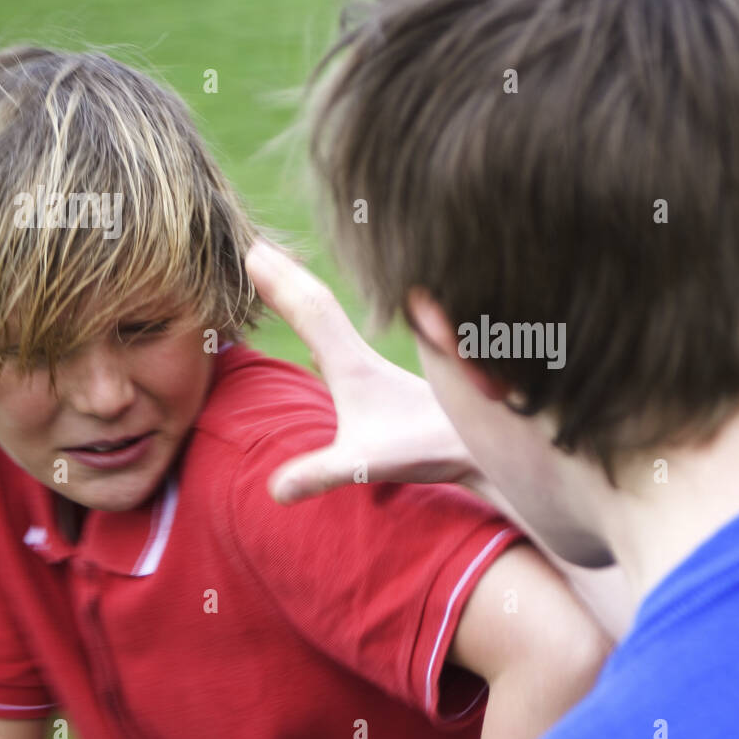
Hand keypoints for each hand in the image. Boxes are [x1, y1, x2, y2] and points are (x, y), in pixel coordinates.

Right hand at [244, 241, 479, 502]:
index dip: (277, 282)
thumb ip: (319, 472)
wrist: (489, 442)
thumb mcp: (366, 462)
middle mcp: (367, 357)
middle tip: (256, 246)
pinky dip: (327, 333)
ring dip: (305, 296)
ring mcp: (382, 369)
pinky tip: (318, 349)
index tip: (250, 251)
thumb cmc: (430, 448)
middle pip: (320, 303)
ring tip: (281, 277)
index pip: (309, 312)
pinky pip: (349, 344)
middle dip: (285, 275)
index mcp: (353, 366)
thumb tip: (274, 491)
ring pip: (338, 319)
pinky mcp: (394, 384)